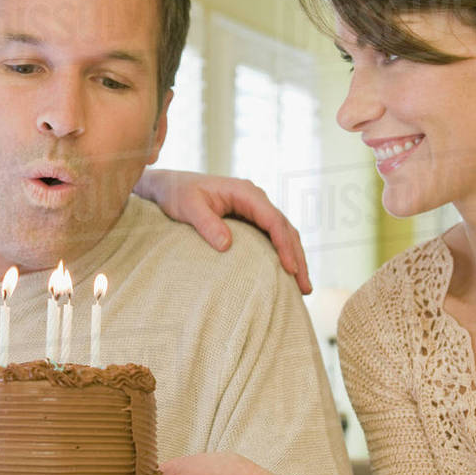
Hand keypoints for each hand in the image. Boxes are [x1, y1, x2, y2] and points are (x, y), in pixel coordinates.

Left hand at [135, 170, 311, 293]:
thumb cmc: (178, 194)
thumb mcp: (188, 208)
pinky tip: (287, 274)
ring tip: (303, 288)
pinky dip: (283, 254)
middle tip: (305, 288)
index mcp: (245, 192)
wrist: (170, 186)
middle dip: (298, 257)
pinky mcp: (250, 219)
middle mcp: (255, 199)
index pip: (273, 220)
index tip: (290, 269)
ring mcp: (254, 209)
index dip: (284, 245)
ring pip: (283, 233)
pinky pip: (272, 236)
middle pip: (285, 228)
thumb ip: (207, 224)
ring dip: (295, 258)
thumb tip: (227, 246)